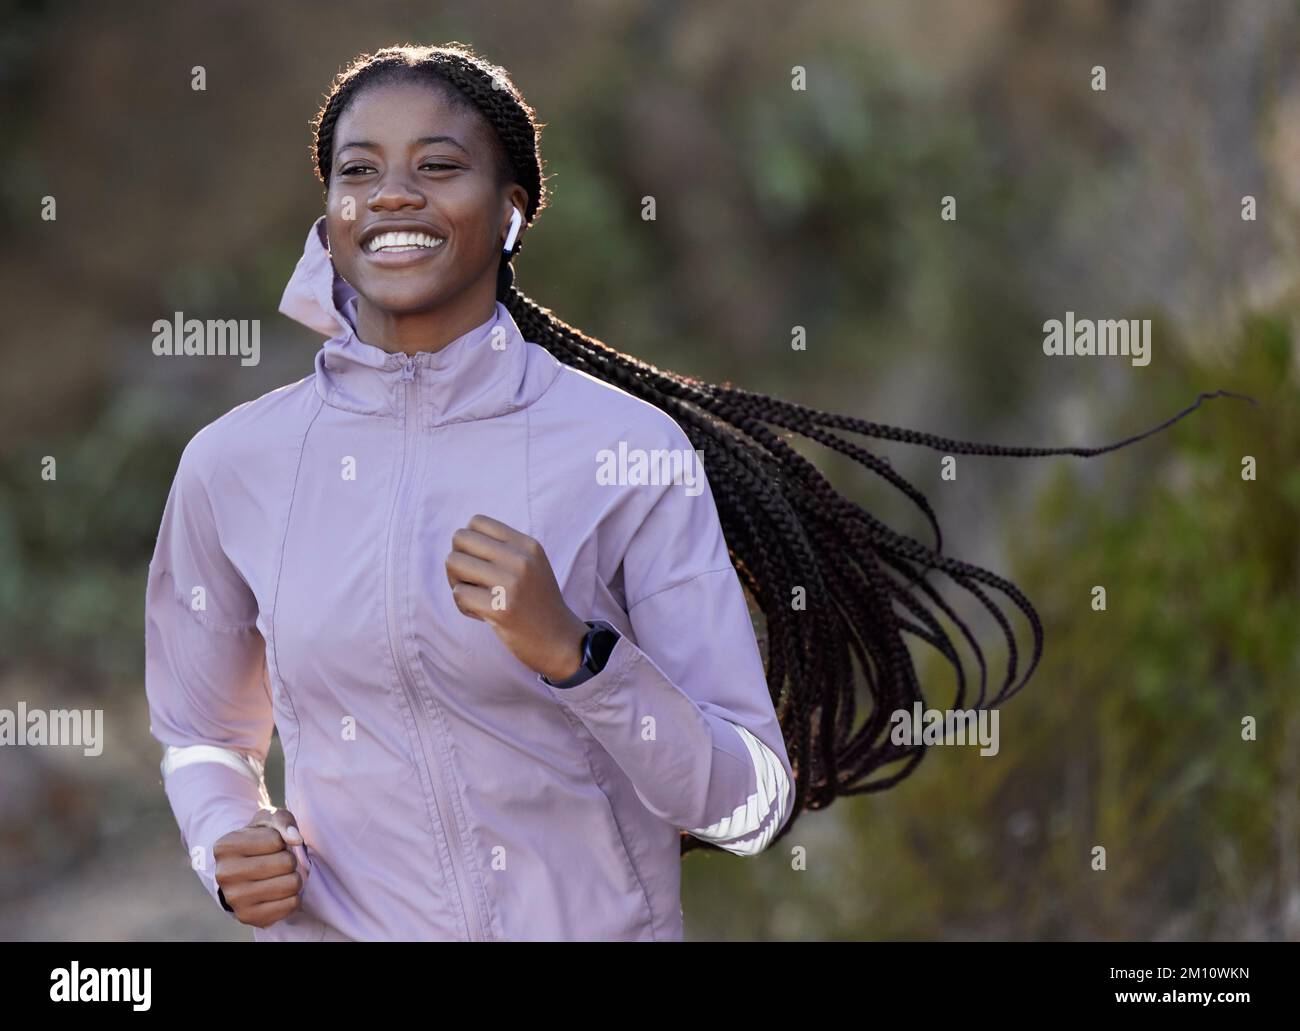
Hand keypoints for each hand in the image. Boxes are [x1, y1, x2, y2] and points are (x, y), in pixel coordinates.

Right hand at [213, 807, 308, 927]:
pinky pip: (292, 904)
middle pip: (286, 863)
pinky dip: (293, 896)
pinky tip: (279, 891)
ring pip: (291, 884)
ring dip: (294, 877)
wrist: (243, 870)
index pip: (276, 841)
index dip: (281, 841)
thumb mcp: (269, 821)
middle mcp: (224, 874)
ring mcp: (234, 899)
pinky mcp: (248, 917)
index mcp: (225, 846)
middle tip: (278, 862)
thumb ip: (283, 822)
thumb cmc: (260, 840)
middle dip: (289, 860)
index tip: (271, 845)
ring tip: (279, 875)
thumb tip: (296, 840)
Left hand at [445, 514, 589, 681]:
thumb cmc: (536, 602)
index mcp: (527, 545)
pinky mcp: (500, 608)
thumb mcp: (531, 565)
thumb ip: (503, 549)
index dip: (469, 543)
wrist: (559, 640)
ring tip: (476, 597)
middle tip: (473, 582)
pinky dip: (464, 606)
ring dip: (456, 582)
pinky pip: (459, 594)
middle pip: (460, 539)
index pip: (476, 522)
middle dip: (458, 561)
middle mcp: (521, 559)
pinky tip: (482, 614)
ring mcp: (511, 584)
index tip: (480, 564)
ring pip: (453, 562)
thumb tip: (460, 539)